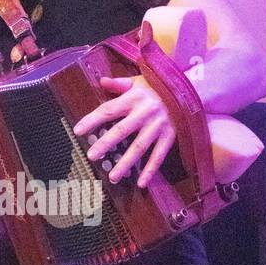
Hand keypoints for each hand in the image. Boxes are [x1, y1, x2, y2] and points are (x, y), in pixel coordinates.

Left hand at [72, 74, 175, 188]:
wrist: (187, 92)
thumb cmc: (157, 87)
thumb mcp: (138, 81)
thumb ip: (119, 84)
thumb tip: (101, 81)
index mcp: (134, 98)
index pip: (109, 110)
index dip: (92, 120)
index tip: (78, 131)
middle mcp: (145, 113)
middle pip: (122, 130)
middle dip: (105, 144)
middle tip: (91, 156)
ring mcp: (158, 127)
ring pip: (139, 147)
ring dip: (125, 163)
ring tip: (112, 177)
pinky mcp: (170, 137)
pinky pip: (159, 156)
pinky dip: (150, 170)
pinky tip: (141, 183)